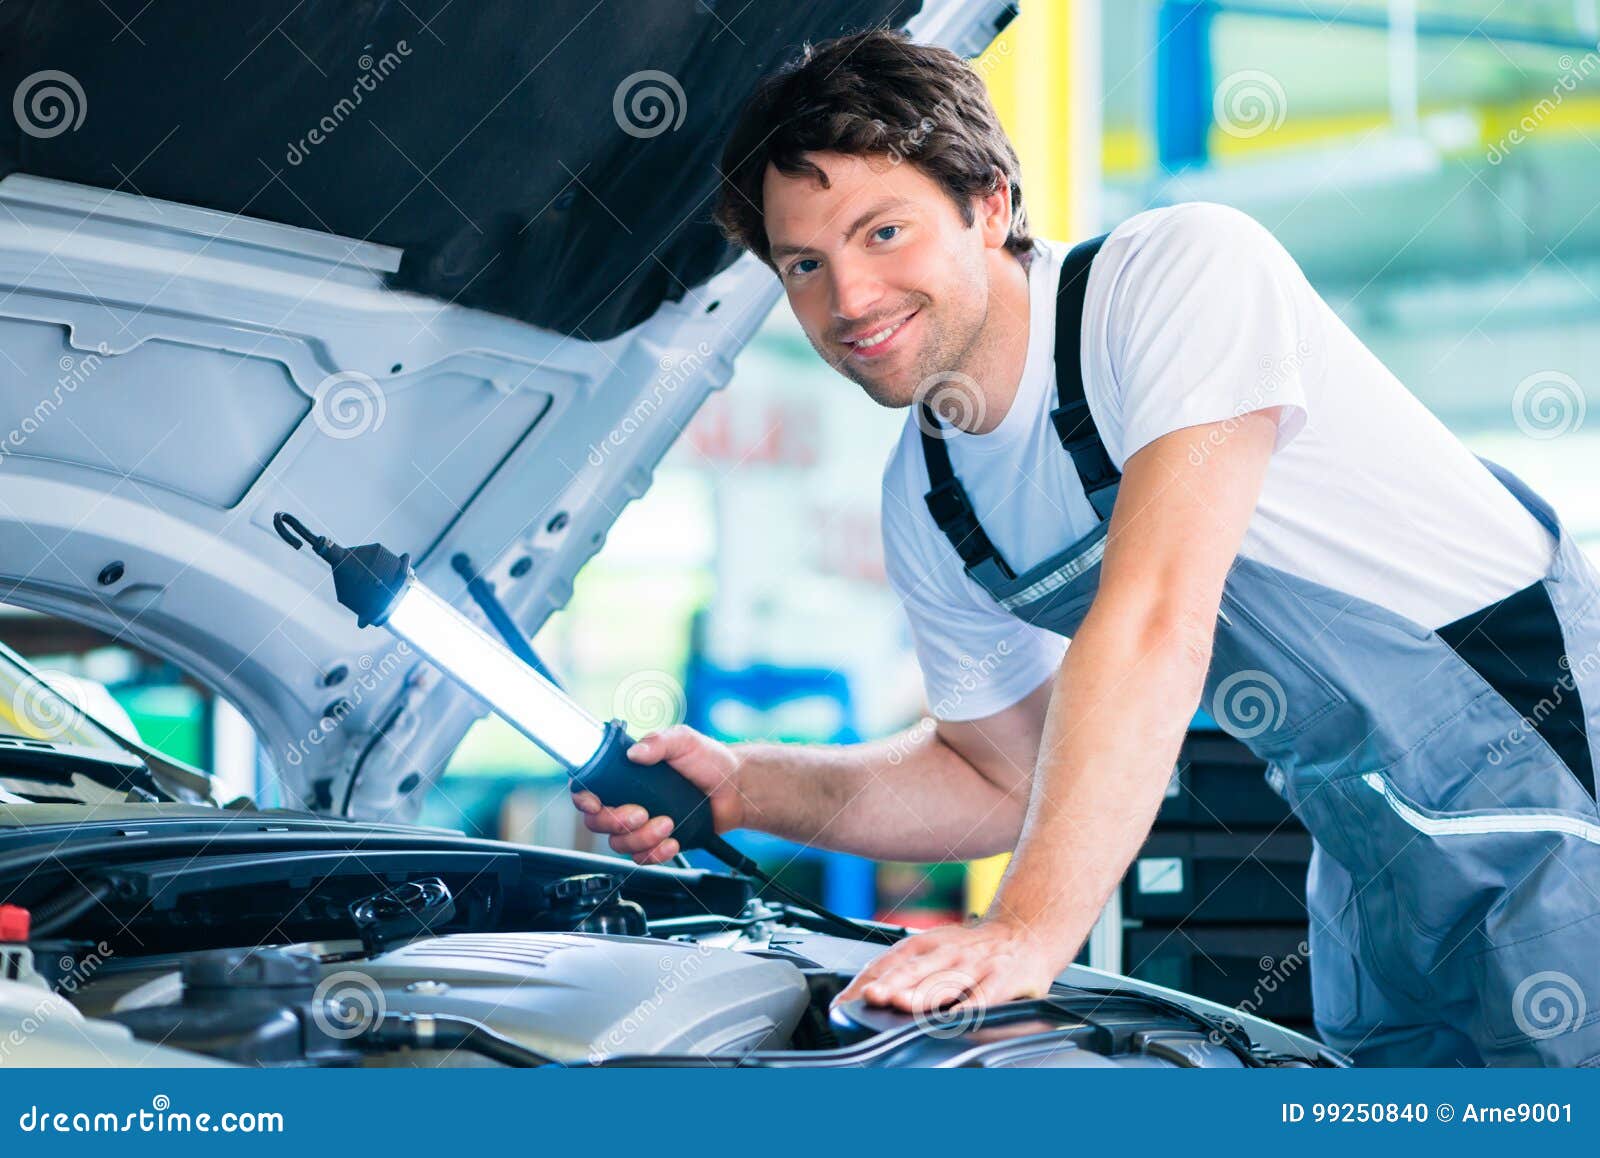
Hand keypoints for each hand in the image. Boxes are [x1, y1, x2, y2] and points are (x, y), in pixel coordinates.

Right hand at [569, 724, 745, 864]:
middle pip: (597, 822)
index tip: (596, 803)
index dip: (584, 799)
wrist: (734, 790)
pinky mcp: (656, 842)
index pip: (588, 788)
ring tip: (668, 824)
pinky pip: (642, 858)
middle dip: (616, 821)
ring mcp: (640, 823)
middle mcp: (627, 799)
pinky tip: (672, 841)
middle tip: (641, 813)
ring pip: (619, 843)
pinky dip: (655, 853)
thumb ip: (659, 742)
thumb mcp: (683, 741)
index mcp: (625, 774)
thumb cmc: (708, 761)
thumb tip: (636, 752)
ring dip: (641, 838)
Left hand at [831, 918, 1064, 1018]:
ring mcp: (975, 965)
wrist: (1027, 932)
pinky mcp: (1002, 979)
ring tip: (901, 1003)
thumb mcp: (937, 949)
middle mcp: (948, 952)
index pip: (891, 961)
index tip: (845, 1001)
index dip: (868, 980)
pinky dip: (970, 1006)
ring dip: (922, 992)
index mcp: (927, 945)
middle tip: (871, 996)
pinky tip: (957, 1018)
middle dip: (891, 984)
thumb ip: (907, 971)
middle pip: (914, 970)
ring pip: (945, 981)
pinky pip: (984, 996)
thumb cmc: (974, 949)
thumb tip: (866, 994)